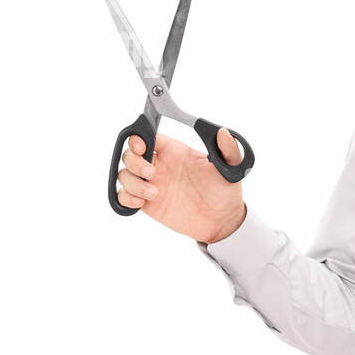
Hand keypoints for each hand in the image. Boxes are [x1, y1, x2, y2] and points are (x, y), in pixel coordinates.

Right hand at [114, 128, 247, 243]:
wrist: (223, 222)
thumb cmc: (226, 192)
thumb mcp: (231, 169)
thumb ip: (229, 149)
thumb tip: (223, 132)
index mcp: (176, 152)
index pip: (148, 136)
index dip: (139, 138)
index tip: (143, 146)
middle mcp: (160, 165)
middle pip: (130, 154)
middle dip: (134, 161)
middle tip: (151, 173)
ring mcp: (152, 184)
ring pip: (125, 175)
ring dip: (132, 182)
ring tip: (153, 193)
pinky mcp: (148, 203)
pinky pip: (124, 196)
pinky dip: (125, 198)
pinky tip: (141, 202)